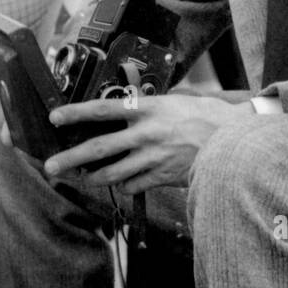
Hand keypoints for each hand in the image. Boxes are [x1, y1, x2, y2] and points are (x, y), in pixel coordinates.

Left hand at [44, 92, 254, 194]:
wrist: (236, 141)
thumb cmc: (208, 116)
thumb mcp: (177, 101)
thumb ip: (150, 107)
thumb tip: (126, 110)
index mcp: (149, 108)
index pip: (103, 109)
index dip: (76, 113)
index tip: (55, 118)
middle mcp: (146, 133)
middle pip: (98, 148)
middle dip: (71, 158)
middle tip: (51, 166)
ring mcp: (153, 158)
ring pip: (112, 173)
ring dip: (93, 178)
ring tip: (81, 179)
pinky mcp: (162, 177)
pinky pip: (133, 185)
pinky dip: (124, 185)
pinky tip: (122, 182)